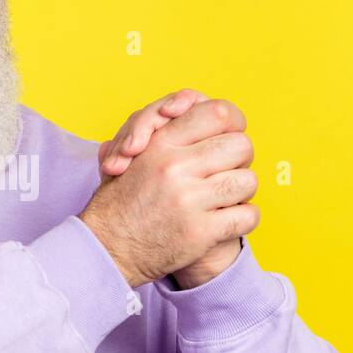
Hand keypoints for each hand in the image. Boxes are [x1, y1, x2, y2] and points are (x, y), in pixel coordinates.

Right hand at [81, 97, 259, 288]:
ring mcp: (190, 200)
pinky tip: (228, 220)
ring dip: (241, 190)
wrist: (106, 250)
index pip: (219, 113)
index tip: (224, 138)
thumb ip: (156, 129)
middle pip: (241, 145)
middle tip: (226, 170)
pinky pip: (247, 215)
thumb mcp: (128, 156)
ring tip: (226, 197)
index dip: (230, 124)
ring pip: (247, 180)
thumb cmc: (118, 202)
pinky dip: (243, 219)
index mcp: (160, 144)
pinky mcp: (200, 232)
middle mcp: (175, 167)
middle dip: (238, 158)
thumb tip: (189, 102)